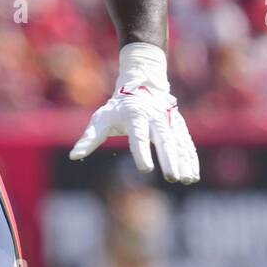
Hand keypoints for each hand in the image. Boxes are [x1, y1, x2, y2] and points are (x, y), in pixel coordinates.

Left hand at [68, 44, 198, 184]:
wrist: (141, 86)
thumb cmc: (117, 108)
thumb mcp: (101, 119)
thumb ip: (89, 139)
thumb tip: (74, 156)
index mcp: (135, 115)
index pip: (138, 135)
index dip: (142, 151)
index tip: (146, 169)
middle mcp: (155, 117)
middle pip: (164, 139)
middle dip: (169, 159)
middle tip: (172, 178)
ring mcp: (169, 121)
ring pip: (178, 142)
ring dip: (183, 161)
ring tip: (186, 180)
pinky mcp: (178, 126)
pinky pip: (186, 143)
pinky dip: (190, 159)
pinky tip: (192, 175)